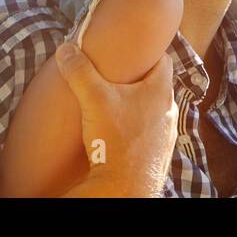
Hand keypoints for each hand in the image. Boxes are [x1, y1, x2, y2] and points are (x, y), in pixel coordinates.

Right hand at [55, 40, 177, 196]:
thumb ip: (80, 72)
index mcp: (160, 91)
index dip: (149, 53)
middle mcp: (169, 111)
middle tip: (119, 78)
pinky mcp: (159, 154)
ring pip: (154, 111)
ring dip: (139, 106)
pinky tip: (120, 133)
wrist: (124, 187)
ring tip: (117, 106)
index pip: (164, 60)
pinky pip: (151, 133)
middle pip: (158, 86)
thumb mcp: (94, 99)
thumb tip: (66, 49)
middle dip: (140, 80)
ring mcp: (166, 135)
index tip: (134, 51)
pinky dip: (138, 129)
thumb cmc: (116, 140)